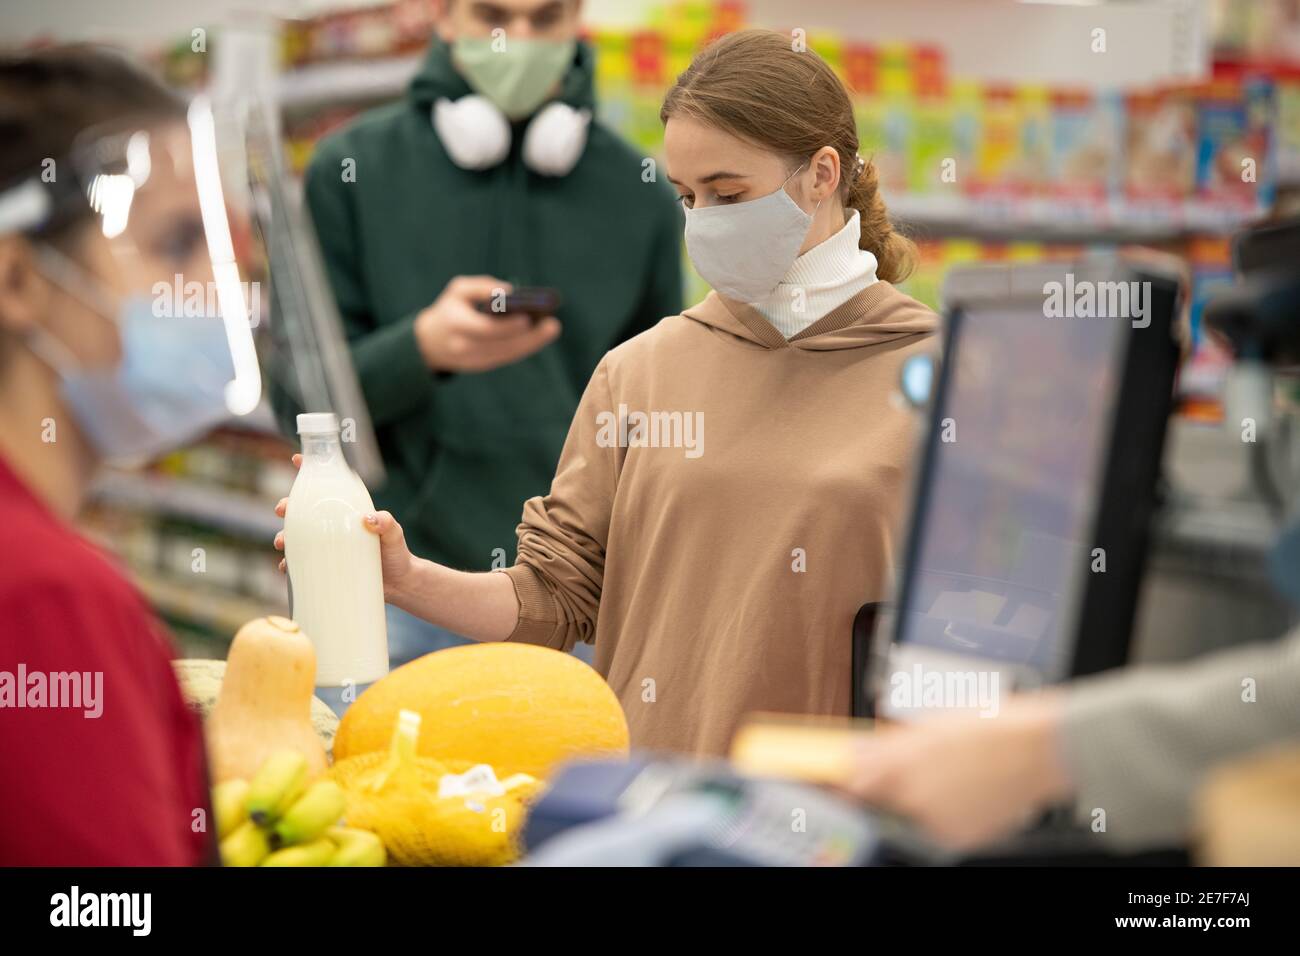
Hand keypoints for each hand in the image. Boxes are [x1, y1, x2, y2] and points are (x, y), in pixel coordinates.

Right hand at [273, 454, 416, 601]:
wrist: (399, 584)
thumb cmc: (397, 554)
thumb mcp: (394, 534)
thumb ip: (386, 524)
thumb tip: (368, 518)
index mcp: (347, 512)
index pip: (328, 486)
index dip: (311, 471)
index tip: (297, 459)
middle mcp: (333, 527)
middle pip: (303, 511)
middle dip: (287, 507)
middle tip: (282, 510)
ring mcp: (327, 547)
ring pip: (297, 537)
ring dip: (284, 537)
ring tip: (282, 542)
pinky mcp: (325, 567)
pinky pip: (301, 564)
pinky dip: (289, 565)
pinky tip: (285, 567)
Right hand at [413, 275, 559, 372]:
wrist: (429, 342)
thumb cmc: (450, 309)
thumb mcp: (458, 290)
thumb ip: (482, 287)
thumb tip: (510, 292)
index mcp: (455, 324)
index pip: (484, 329)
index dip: (507, 327)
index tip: (527, 318)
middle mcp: (463, 346)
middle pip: (502, 345)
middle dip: (529, 337)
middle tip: (552, 325)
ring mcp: (472, 360)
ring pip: (507, 354)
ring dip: (531, 343)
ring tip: (551, 329)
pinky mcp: (481, 367)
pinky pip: (506, 358)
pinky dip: (523, 348)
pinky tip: (539, 337)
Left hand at [843, 694, 1073, 850]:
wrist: (1041, 750)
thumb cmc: (994, 728)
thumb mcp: (932, 726)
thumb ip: (888, 745)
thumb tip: (856, 752)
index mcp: (903, 764)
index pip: (854, 783)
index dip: (843, 781)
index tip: (835, 778)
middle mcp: (915, 797)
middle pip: (881, 799)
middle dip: (886, 785)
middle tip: (909, 768)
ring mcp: (937, 821)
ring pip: (911, 813)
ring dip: (917, 798)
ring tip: (947, 774)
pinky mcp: (959, 837)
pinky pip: (937, 826)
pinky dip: (942, 812)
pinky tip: (962, 790)